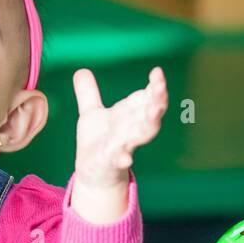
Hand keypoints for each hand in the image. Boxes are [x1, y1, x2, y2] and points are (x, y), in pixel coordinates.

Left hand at [72, 65, 167, 186]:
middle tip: (161, 87)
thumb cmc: (98, 141)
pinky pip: (120, 159)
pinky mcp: (112, 162)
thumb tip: (81, 70)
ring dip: (149, 123)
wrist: (92, 172)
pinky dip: (124, 158)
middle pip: (150, 113)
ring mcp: (124, 145)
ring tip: (154, 111)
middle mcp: (131, 128)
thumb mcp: (90, 114)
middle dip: (158, 101)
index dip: (154, 86)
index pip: (146, 97)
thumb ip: (88, 93)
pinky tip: (127, 158)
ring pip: (142, 134)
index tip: (157, 72)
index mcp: (129, 114)